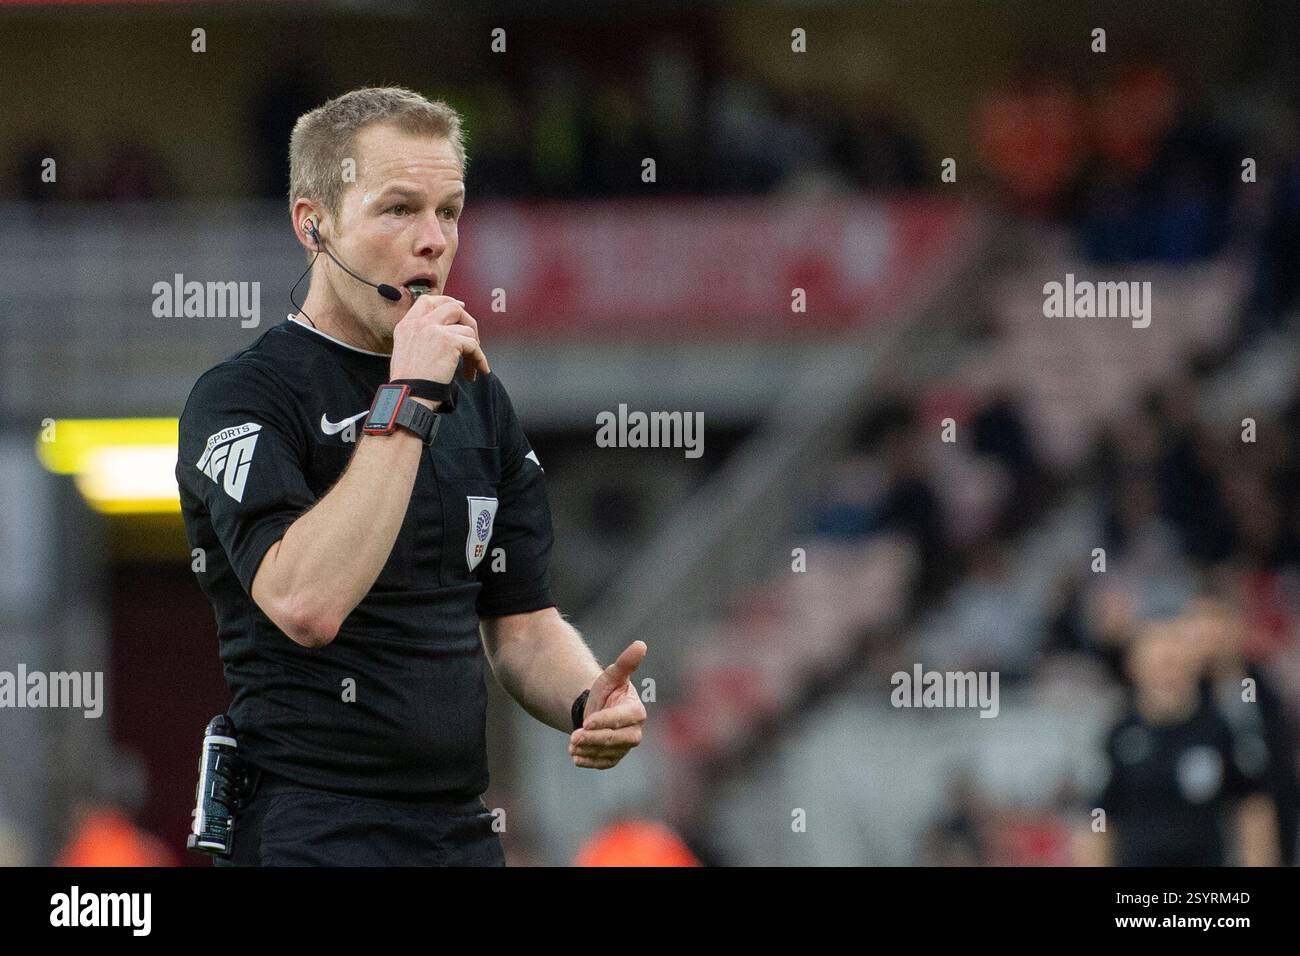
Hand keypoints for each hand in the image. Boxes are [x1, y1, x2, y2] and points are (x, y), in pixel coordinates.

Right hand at [390, 293, 489, 383]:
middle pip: (452, 307)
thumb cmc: (409, 382)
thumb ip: (421, 336)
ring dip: (474, 349)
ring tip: (470, 366)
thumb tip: (444, 331)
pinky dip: (479, 359)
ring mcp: (435, 330)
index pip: (428, 301)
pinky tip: (476, 371)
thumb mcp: (405, 351)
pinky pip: (474, 346)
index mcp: (407, 325)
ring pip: (467, 329)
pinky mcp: (449, 341)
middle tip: (473, 338)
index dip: (447, 302)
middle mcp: (420, 323)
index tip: (460, 308)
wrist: (409, 394)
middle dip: (467, 321)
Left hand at [569, 640, 646, 769]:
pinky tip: (575, 757)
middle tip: (574, 737)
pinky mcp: (613, 757)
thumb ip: (625, 663)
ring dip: (589, 750)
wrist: (597, 710)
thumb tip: (640, 644)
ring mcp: (624, 747)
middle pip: (617, 739)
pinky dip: (589, 761)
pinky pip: (603, 763)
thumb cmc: (607, 691)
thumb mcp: (612, 676)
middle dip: (595, 739)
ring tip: (572, 744)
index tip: (586, 721)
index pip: (623, 718)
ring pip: (608, 753)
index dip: (605, 721)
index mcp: (636, 711)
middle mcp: (634, 731)